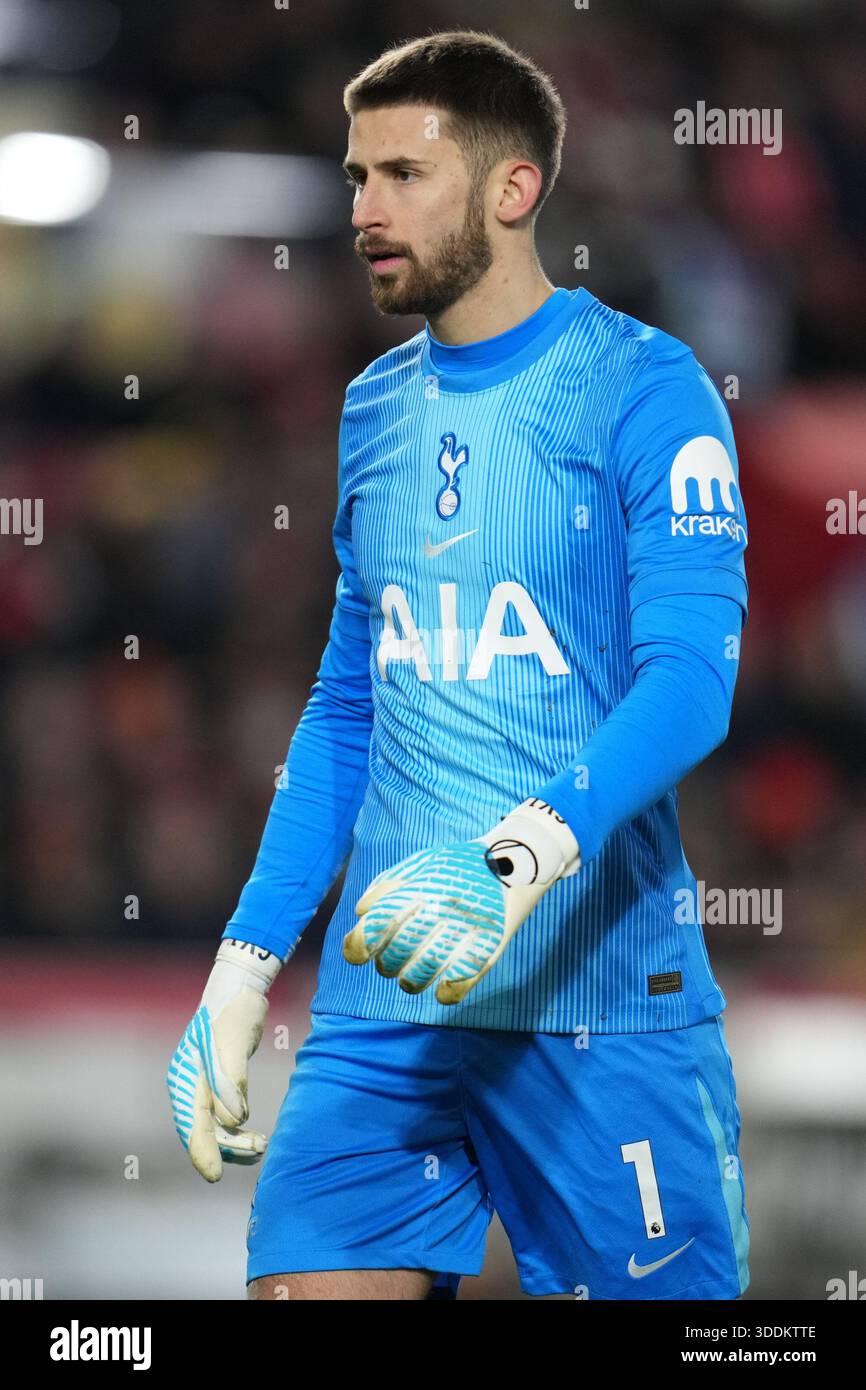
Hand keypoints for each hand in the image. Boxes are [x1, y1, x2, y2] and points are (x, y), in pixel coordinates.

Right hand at [166, 939, 282, 1181]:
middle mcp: (190, 1085)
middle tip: (260, 1151)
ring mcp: (203, 1085)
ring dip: (236, 1143)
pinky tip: (257, 1137)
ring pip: (215, 1127)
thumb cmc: (233, 1012)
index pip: (190, 1123)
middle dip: (227, 1148)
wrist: (241, 989)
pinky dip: (239, 1130)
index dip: (202, 1151)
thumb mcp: (232, 1043)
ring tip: (263, 1147)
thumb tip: (234, 1120)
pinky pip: (225, 1117)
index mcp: (186, 1077)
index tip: (214, 1176)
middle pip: (203, 1130)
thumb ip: (231, 1081)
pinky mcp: (219, 1084)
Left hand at [343, 798, 579, 1004]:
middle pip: (395, 956)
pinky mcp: (489, 948)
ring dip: (410, 981)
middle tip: (393, 960)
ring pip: (422, 974)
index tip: (358, 952)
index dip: (357, 947)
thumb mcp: (423, 862)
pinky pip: (459, 983)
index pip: (376, 926)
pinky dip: (445, 993)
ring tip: (412, 975)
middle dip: (386, 964)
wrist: (515, 861)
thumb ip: (388, 885)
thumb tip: (360, 914)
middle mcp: (439, 909)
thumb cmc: (461, 864)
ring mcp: (465, 931)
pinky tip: (441, 987)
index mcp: (420, 888)